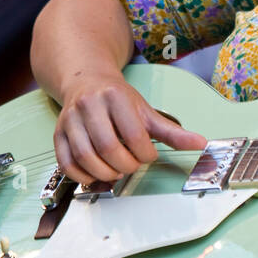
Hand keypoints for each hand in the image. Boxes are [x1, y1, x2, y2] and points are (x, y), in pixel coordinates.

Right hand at [53, 70, 207, 184]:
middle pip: (108, 147)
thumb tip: (200, 144)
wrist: (86, 82)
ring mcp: (70, 119)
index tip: (148, 155)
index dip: (145, 153)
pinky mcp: (57, 133)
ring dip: (104, 172)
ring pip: (85, 156)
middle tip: (132, 165)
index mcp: (116, 97)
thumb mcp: (148, 111)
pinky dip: (82, 176)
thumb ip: (173, 132)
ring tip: (116, 171)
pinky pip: (66, 162)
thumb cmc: (119, 100)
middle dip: (125, 165)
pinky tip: (96, 175)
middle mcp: (90, 105)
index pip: (134, 134)